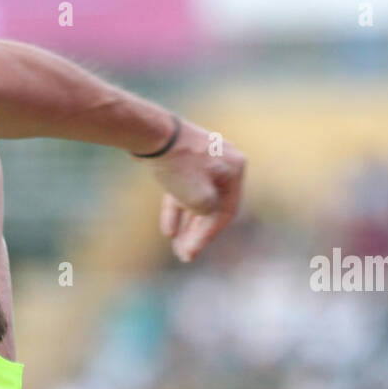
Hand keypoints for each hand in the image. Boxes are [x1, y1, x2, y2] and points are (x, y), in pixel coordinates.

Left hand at [140, 116, 245, 263]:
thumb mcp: (199, 198)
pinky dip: (176, 208)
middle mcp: (224, 162)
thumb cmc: (180, 165)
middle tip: (184, 255)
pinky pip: (183, 189)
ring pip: (196, 198)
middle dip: (197, 233)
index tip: (193, 253)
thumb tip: (204, 212)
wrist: (152, 133)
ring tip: (176, 245)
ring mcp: (203, 160)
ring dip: (187, 223)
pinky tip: (168, 231)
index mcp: (235, 168)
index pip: (226, 211)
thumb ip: (207, 211)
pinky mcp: (183, 159)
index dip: (209, 236)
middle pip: (212, 206)